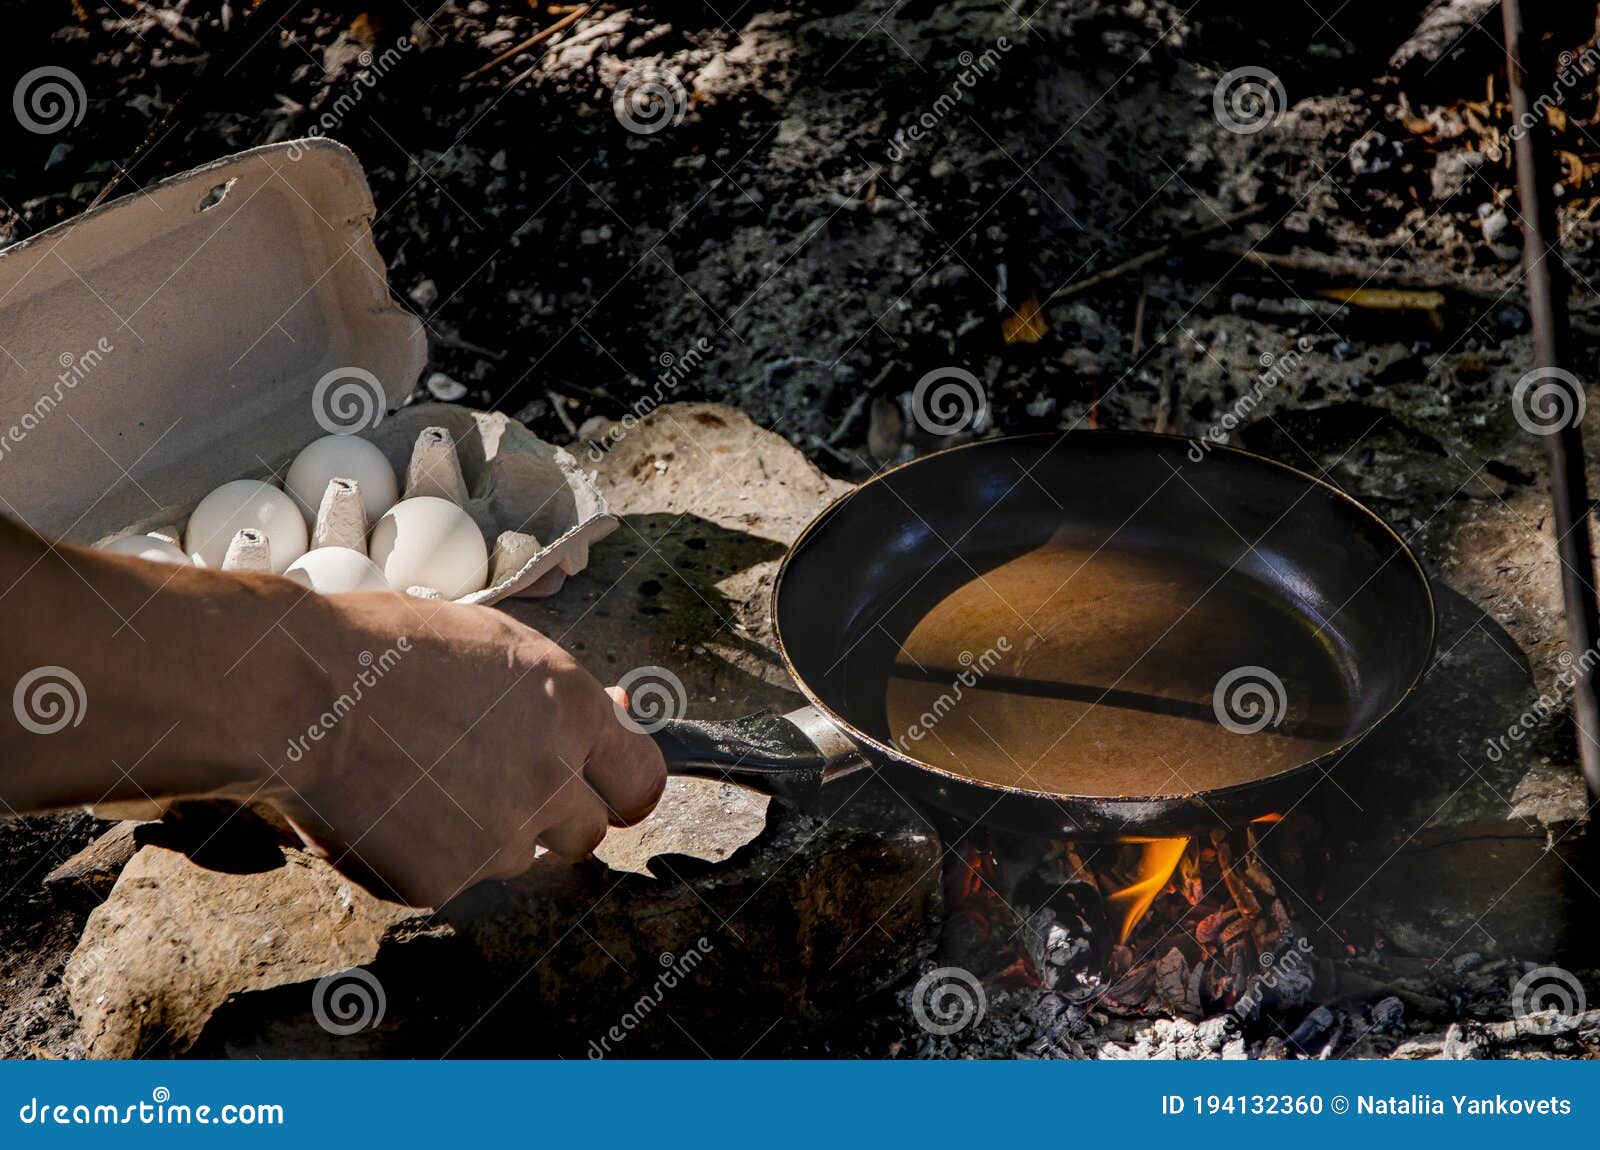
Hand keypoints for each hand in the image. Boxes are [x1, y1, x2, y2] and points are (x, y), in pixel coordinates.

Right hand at [265, 593, 666, 906]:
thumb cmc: (384, 650)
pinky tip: (386, 809)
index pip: (641, 778)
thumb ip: (562, 691)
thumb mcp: (494, 642)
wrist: (292, 693)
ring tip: (423, 784)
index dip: (619, 786)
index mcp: (571, 710)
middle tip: (494, 787)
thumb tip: (622, 709)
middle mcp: (550, 777)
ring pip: (519, 857)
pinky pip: (453, 880)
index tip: (602, 790)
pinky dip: (426, 856)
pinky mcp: (445, 881)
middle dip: (553, 818)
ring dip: (488, 835)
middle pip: (588, 830)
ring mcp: (500, 837)